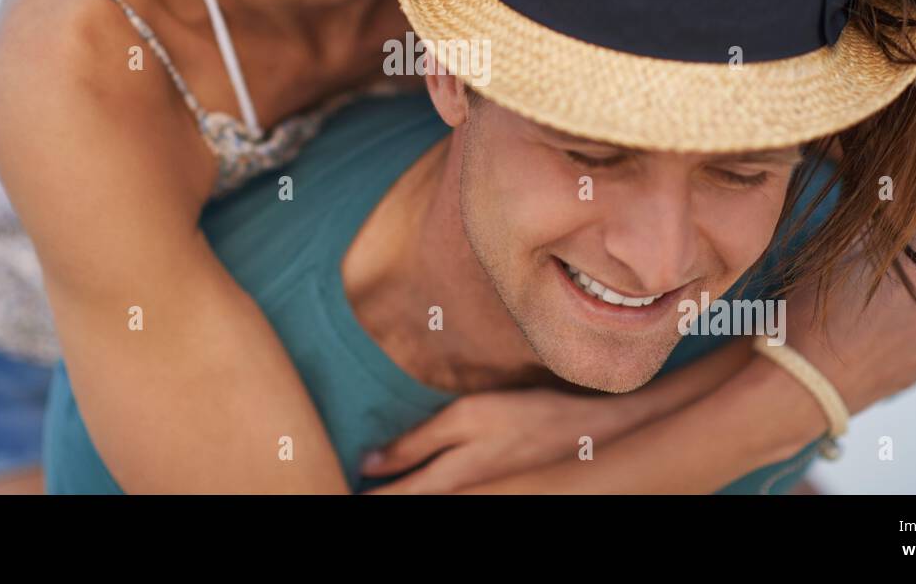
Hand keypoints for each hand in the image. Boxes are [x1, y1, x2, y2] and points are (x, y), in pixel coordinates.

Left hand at [359, 388, 622, 493]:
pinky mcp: (486, 482)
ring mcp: (475, 492)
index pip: (392, 500)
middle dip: (376, 493)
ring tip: (370, 478)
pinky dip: (420, 482)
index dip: (363, 497)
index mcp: (447, 483)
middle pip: (407, 500)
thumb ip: (418, 442)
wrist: (586, 430)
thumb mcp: (466, 418)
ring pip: (424, 496)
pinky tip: (412, 471)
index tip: (329, 484)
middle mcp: (459, 495)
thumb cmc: (526, 416)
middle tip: (340, 479)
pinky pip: (441, 488)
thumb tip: (369, 463)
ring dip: (399, 488)